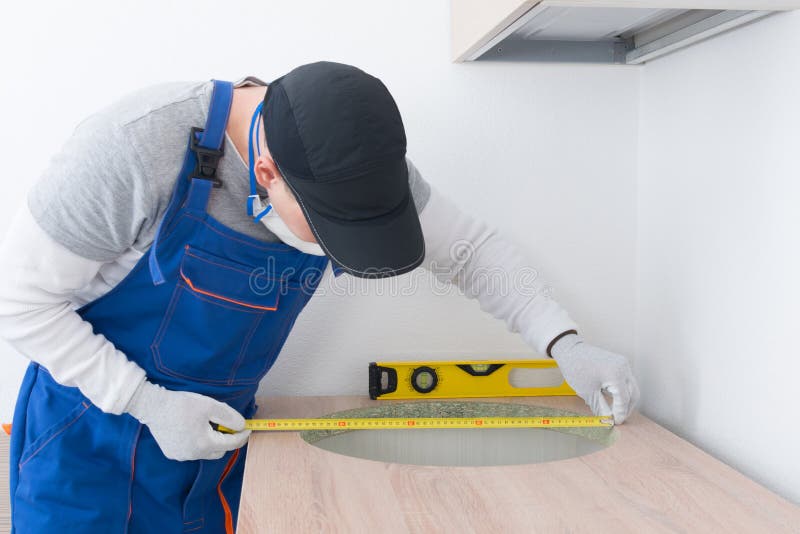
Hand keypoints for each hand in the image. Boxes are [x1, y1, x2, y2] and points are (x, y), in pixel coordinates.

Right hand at [125, 380, 250, 460]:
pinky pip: (192, 452)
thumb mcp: (210, 406)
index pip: (231, 444)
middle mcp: (194, 455)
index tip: (248, 428)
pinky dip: (198, 443)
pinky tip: (193, 430)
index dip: (242, 436)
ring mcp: (181, 456)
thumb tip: (242, 425)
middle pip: (219, 451)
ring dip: (211, 442)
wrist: (153, 406)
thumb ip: (229, 417)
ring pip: (205, 452)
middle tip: (228, 426)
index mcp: (205, 444)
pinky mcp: (172, 453)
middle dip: (227, 440)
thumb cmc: (182, 405)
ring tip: (209, 425)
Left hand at [550, 334, 639, 423]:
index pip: (624, 400)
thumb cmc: (576, 369)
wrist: (570, 351)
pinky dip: (622, 391)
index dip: (620, 413)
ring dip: (625, 400)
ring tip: (615, 411)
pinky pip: (626, 380)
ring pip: (631, 387)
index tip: (616, 423)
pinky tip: (614, 399)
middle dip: (626, 408)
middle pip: (633, 394)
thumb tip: (609, 420)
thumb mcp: (588, 393)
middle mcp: (624, 368)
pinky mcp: (620, 363)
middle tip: (617, 419)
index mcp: (616, 374)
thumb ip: (602, 408)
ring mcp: (623, 364)